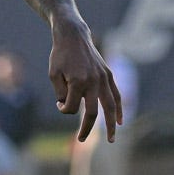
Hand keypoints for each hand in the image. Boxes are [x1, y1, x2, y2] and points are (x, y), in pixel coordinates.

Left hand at [49, 22, 122, 141]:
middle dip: (86, 128)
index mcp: (77, 82)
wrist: (73, 35)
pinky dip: (119, 108)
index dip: (63, 109)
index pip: (71, 107)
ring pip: (110, 106)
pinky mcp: (108, 74)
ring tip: (112, 139)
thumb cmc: (60, 55)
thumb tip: (69, 106)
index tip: (59, 103)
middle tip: (80, 139)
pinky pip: (116, 95)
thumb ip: (61, 94)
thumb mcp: (53, 74)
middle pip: (93, 113)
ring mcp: (103, 78)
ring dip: (111, 125)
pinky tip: (120, 121)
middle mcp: (93, 81)